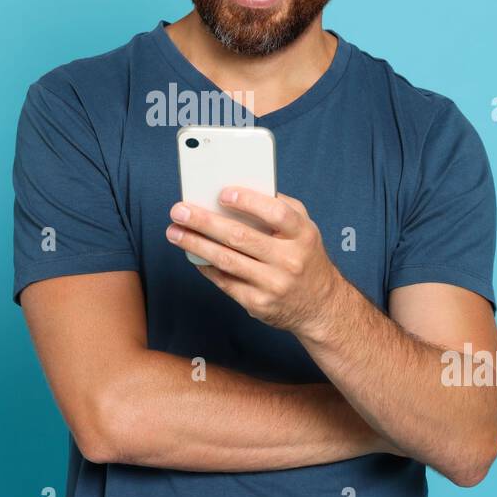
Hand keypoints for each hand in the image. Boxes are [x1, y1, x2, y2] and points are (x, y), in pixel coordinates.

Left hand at [166, 187, 344, 335]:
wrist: (322, 306)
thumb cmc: (305, 257)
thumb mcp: (305, 229)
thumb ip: (279, 207)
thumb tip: (238, 191)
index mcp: (303, 235)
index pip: (276, 213)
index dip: (248, 202)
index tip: (221, 193)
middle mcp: (290, 260)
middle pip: (241, 237)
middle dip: (205, 222)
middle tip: (179, 211)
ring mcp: (274, 285)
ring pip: (227, 261)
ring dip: (195, 244)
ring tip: (175, 231)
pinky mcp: (259, 304)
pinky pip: (225, 282)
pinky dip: (205, 266)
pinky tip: (192, 255)